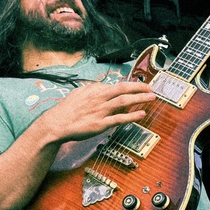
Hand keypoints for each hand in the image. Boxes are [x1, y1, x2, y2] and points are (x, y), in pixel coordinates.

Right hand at [40, 80, 155, 142]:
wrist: (57, 124)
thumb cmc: (67, 110)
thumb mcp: (79, 93)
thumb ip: (93, 90)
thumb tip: (103, 87)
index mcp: (95, 90)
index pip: (116, 86)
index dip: (130, 86)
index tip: (140, 86)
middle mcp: (99, 98)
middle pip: (123, 89)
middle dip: (139, 88)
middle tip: (151, 88)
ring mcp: (101, 111)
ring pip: (124, 102)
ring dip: (140, 99)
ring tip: (152, 98)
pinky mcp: (101, 124)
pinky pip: (120, 119)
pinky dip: (132, 116)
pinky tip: (142, 114)